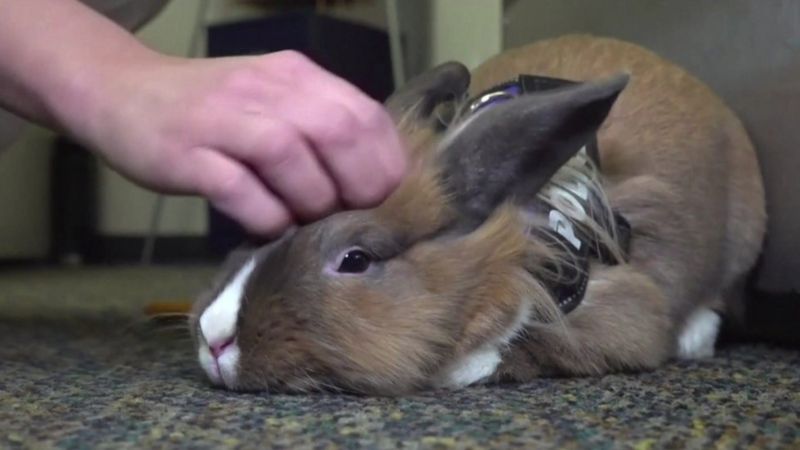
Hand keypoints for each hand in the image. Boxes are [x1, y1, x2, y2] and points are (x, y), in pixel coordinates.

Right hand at [76, 50, 407, 236]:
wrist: (122, 91)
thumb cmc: (211, 107)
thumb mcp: (273, 101)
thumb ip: (319, 128)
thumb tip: (370, 183)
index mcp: (296, 76)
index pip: (365, 114)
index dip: (385, 164)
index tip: (382, 199)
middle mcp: (265, 89)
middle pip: (338, 130)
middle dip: (359, 185)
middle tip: (351, 218)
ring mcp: (223, 118)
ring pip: (291, 156)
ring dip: (311, 202)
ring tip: (307, 223)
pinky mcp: (187, 154)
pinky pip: (240, 190)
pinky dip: (266, 216)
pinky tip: (269, 226)